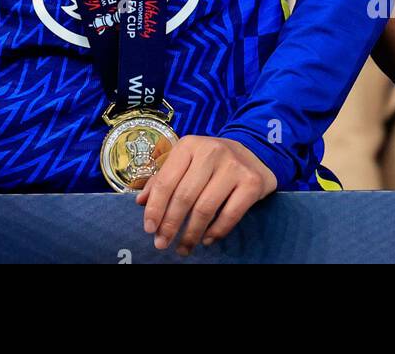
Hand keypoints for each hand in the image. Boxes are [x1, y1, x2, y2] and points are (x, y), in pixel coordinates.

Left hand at [135, 135, 276, 255]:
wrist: (253, 152)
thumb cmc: (211, 161)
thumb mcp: (186, 161)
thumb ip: (163, 179)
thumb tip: (141, 202)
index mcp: (189, 145)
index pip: (166, 181)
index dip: (155, 208)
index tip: (149, 229)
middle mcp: (211, 152)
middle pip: (184, 196)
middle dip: (170, 225)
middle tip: (162, 244)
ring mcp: (233, 166)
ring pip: (205, 208)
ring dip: (191, 234)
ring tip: (183, 248)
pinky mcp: (252, 182)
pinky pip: (229, 215)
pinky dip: (216, 232)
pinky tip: (206, 240)